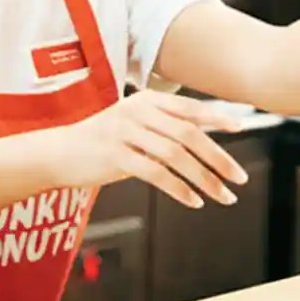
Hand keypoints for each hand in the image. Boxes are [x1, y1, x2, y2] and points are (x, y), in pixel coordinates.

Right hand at [49, 90, 248, 208]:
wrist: (58, 152)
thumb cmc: (102, 141)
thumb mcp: (134, 124)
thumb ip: (165, 127)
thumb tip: (205, 137)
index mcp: (146, 99)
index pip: (189, 108)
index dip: (217, 117)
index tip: (241, 128)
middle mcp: (138, 111)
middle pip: (189, 134)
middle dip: (219, 157)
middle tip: (239, 177)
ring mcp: (125, 132)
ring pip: (176, 156)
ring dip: (205, 179)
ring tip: (223, 196)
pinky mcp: (115, 156)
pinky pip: (156, 174)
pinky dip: (179, 189)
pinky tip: (193, 201)